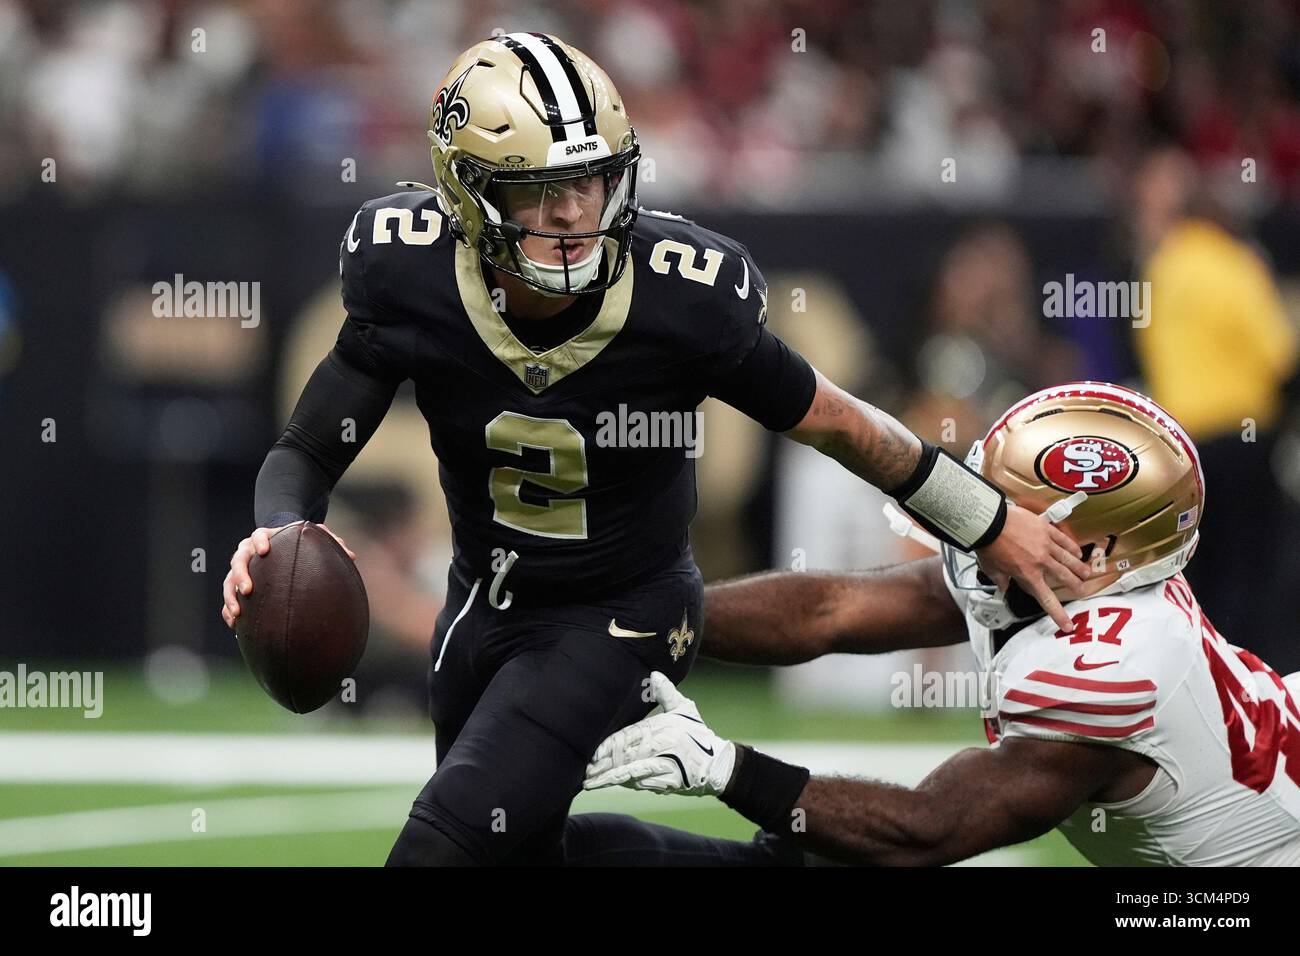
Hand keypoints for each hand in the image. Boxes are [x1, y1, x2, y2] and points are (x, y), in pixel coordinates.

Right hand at [221, 522, 355, 629]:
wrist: (281, 544)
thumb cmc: (299, 542)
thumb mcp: (314, 536)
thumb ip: (331, 540)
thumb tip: (351, 556)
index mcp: (265, 537)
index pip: (259, 535)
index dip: (260, 541)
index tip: (264, 550)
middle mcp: (248, 551)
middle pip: (238, 560)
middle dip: (240, 575)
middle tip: (247, 588)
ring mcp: (241, 569)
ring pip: (229, 582)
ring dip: (231, 597)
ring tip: (237, 614)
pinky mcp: (238, 585)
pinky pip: (230, 598)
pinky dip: (229, 610)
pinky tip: (235, 625)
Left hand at [584, 672, 735, 795]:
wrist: (718, 764)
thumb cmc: (698, 735)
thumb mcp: (685, 709)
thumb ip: (667, 693)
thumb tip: (654, 674)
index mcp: (659, 728)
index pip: (627, 736)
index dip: (608, 746)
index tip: (592, 753)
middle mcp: (659, 746)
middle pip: (624, 755)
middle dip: (602, 764)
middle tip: (584, 770)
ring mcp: (663, 765)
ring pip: (630, 771)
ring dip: (609, 778)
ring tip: (591, 782)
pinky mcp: (667, 782)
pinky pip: (642, 783)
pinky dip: (626, 784)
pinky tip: (611, 785)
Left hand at [976, 503, 1088, 632]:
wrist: (989, 523)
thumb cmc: (989, 546)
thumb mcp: (992, 569)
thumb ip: (1001, 580)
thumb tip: (1003, 588)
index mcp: (1028, 575)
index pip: (1046, 599)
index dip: (1058, 614)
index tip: (1068, 625)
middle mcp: (1040, 562)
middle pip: (1064, 577)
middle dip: (1075, 585)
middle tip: (1081, 590)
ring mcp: (1045, 545)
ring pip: (1068, 559)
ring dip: (1079, 567)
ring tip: (1086, 573)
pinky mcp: (1046, 530)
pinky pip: (1063, 540)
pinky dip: (1072, 547)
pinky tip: (1078, 552)